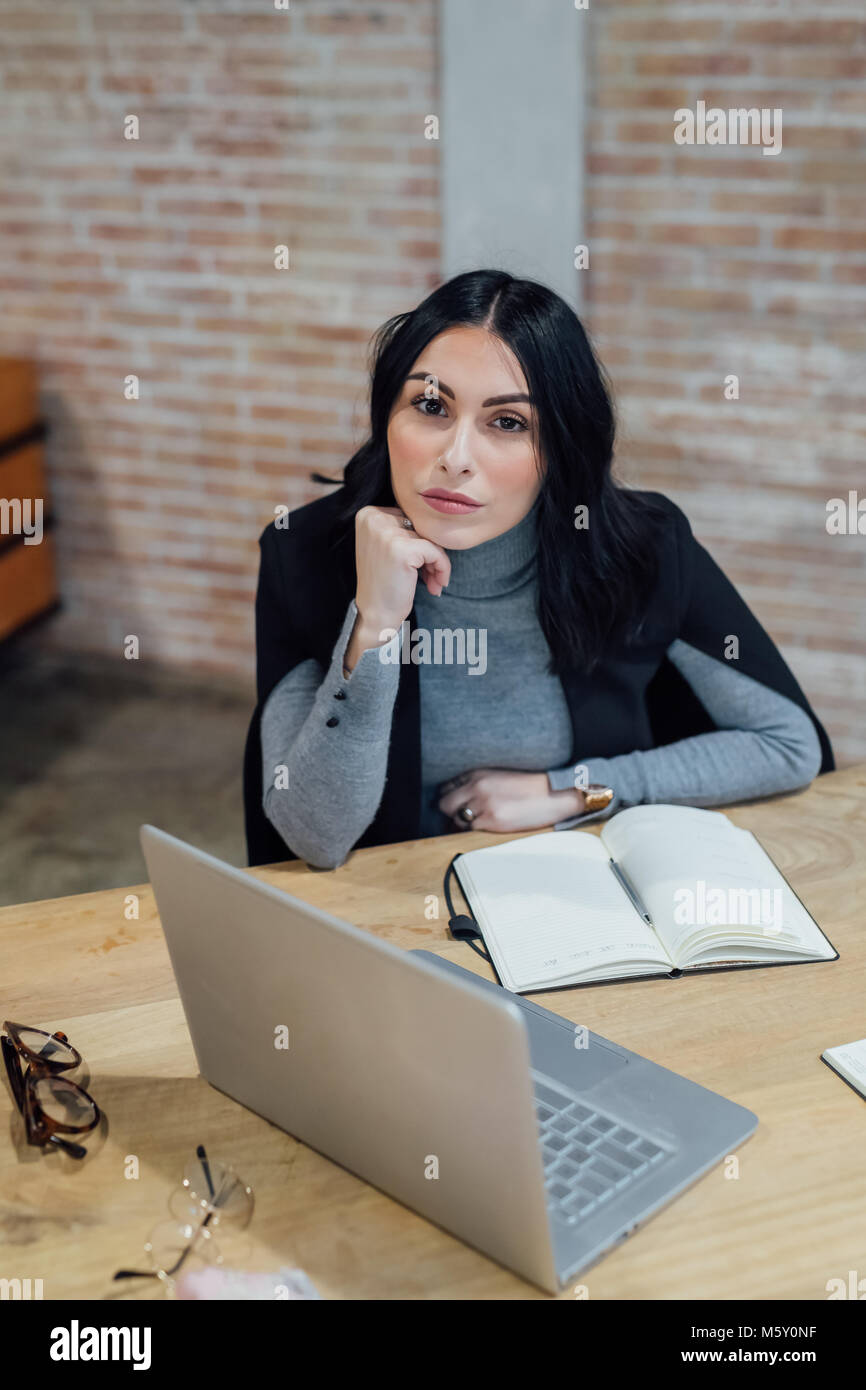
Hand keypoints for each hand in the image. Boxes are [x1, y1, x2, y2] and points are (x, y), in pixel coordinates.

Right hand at [345, 506, 450, 671]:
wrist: (375, 614)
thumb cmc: (384, 583)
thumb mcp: (386, 546)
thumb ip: (403, 528)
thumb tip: (439, 518)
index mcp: (367, 514)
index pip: (409, 516)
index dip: (419, 540)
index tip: (420, 564)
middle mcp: (373, 518)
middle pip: (420, 525)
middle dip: (430, 551)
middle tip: (430, 576)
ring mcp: (386, 532)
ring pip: (430, 538)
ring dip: (437, 562)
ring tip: (432, 582)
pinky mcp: (402, 549)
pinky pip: (435, 551)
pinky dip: (442, 568)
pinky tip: (435, 586)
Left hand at [438, 769, 585, 833]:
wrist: (554, 794)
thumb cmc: (530, 786)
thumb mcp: (500, 776)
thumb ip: (478, 784)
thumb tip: (460, 798)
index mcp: (478, 773)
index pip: (447, 787)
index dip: (449, 798)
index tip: (455, 805)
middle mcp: (477, 787)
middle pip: (445, 804)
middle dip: (450, 813)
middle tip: (460, 818)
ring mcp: (484, 804)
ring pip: (456, 820)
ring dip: (463, 824)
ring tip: (478, 822)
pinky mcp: (493, 820)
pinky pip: (470, 830)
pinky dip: (474, 831)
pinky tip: (486, 827)